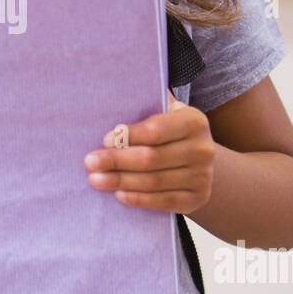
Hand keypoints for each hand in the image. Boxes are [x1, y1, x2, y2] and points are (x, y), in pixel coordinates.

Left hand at [82, 91, 214, 212]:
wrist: (198, 159)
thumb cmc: (170, 131)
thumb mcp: (165, 111)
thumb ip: (146, 102)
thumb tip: (112, 91)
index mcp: (194, 121)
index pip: (156, 130)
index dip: (128, 136)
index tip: (104, 140)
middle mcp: (203, 149)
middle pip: (151, 158)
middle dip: (116, 161)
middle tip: (90, 162)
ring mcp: (203, 176)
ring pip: (154, 182)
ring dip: (121, 181)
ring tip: (96, 179)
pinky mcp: (198, 198)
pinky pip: (164, 202)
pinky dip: (139, 199)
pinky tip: (119, 194)